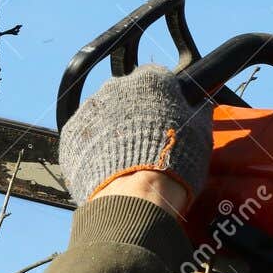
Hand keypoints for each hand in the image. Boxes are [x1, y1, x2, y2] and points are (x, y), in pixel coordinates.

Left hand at [57, 64, 212, 211]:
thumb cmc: (175, 162)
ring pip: (103, 114)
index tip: (166, 116)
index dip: (163, 97)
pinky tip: (107, 165)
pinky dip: (93, 147)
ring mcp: (90, 110)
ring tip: (125, 158)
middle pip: (126, 95)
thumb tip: (200, 103)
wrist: (136, 195)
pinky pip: (85, 135)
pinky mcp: (71, 134)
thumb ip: (198, 110)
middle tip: (146, 141)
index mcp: (150, 80)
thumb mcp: (201, 133)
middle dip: (135, 113)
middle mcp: (116, 87)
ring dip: (112, 130)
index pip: (156, 77)